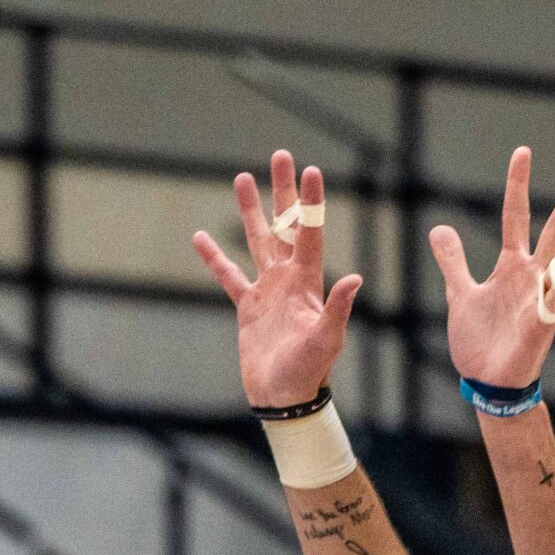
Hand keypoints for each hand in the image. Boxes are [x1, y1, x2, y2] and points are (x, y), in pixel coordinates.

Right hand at [195, 149, 364, 409]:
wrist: (284, 397)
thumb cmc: (310, 371)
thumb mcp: (326, 339)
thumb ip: (337, 308)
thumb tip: (354, 279)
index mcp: (308, 282)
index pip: (310, 233)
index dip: (310, 203)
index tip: (310, 170)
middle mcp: (289, 279)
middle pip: (285, 225)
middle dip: (283, 192)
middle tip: (281, 156)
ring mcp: (268, 290)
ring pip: (257, 240)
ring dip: (250, 211)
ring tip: (242, 178)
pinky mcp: (248, 306)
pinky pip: (229, 276)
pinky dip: (215, 258)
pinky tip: (201, 237)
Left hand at [429, 146, 554, 388]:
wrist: (487, 384)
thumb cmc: (481, 342)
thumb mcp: (460, 294)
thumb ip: (453, 262)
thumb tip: (439, 228)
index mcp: (510, 267)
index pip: (515, 216)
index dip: (517, 185)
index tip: (523, 152)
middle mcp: (530, 278)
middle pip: (551, 232)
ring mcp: (538, 301)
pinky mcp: (540, 327)